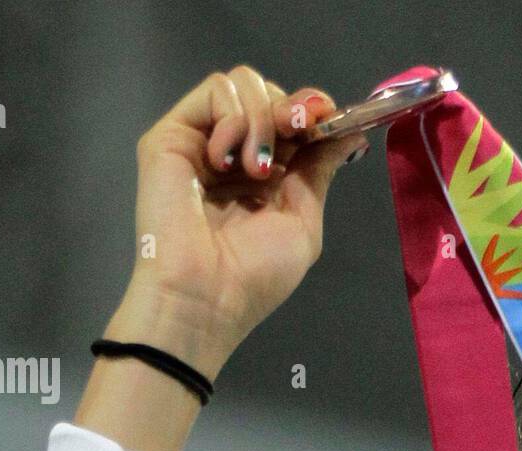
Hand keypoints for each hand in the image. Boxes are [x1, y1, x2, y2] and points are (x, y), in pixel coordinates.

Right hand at [119, 65, 367, 373]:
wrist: (207, 296)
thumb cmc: (256, 274)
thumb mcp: (303, 219)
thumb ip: (320, 169)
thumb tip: (350, 132)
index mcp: (266, 174)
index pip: (292, 117)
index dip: (313, 109)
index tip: (328, 117)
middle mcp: (234, 152)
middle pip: (268, 92)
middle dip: (290, 110)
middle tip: (293, 138)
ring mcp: (202, 142)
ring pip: (243, 83)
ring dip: (262, 120)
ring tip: (255, 170)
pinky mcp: (171, 135)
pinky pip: (214, 91)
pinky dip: (233, 118)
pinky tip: (229, 162)